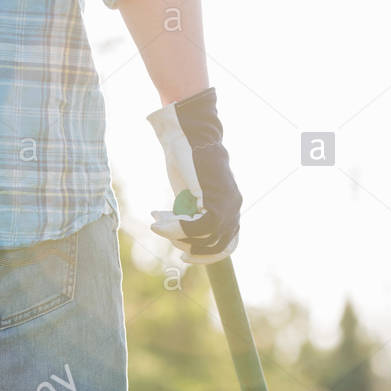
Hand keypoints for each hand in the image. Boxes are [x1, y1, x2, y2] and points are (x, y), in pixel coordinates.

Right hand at [147, 87, 241, 263]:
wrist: (185, 134)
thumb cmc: (184, 160)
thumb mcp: (191, 194)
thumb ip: (192, 214)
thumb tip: (181, 237)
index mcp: (230, 208)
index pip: (225, 245)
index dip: (205, 256)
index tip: (183, 256)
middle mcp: (234, 208)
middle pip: (214, 245)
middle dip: (185, 245)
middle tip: (162, 230)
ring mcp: (228, 203)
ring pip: (205, 238)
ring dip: (177, 236)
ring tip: (157, 222)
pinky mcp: (216, 197)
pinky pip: (198, 226)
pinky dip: (176, 228)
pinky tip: (158, 219)